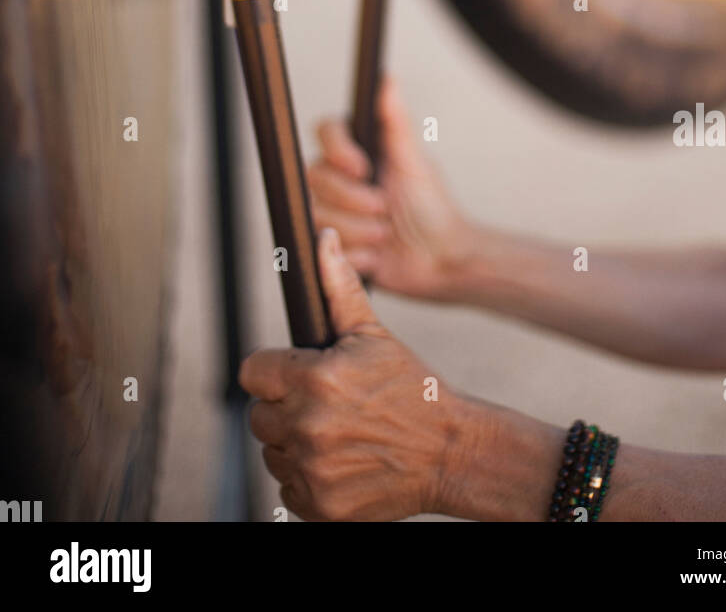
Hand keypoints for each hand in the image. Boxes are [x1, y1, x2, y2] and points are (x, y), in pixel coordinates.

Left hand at [240, 228, 468, 521]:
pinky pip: (289, 489)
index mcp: (316, 379)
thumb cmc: (413, 388)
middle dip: (285, 407)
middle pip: (259, 415)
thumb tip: (323, 239)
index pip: (253, 372)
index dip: (273, 370)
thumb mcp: (374, 334)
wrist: (451, 451)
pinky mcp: (319, 508)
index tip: (295, 373)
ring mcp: (312, 472)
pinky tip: (340, 461)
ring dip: (295, 444)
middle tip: (325, 404)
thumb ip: (338, 287)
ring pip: (272, 453)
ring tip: (337, 432)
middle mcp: (308, 427)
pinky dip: (308, 479)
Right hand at [308, 77, 476, 299]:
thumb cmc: (433, 208)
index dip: (338, 150)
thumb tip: (387, 79)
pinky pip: (322, 247)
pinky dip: (353, 254)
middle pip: (317, 177)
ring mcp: (335, 212)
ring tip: (384, 234)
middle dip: (354, 199)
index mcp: (360, 151)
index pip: (326, 132)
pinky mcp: (333, 245)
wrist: (440, 261)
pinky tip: (375, 255)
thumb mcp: (415, 163)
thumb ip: (396, 122)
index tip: (362, 168)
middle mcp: (342, 178)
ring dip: (356, 229)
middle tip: (385, 208)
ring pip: (317, 213)